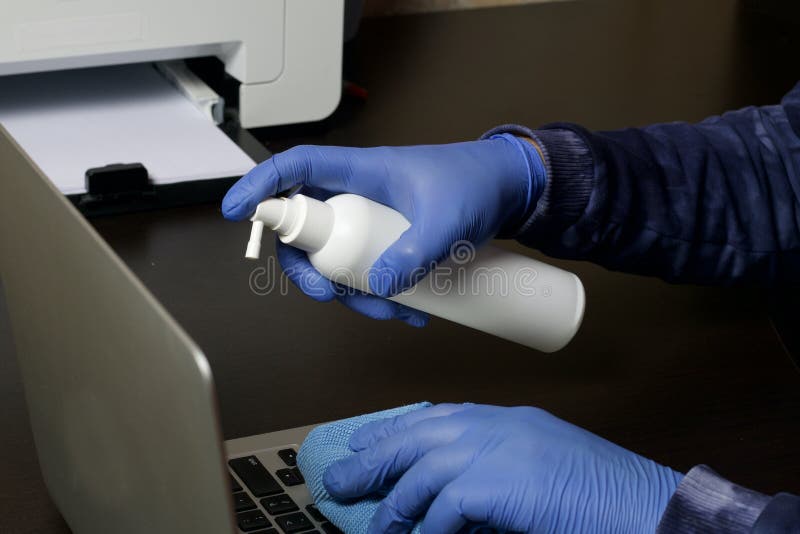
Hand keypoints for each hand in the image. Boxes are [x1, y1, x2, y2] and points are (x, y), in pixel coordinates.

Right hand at [221, 136, 543, 325]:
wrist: (510, 190)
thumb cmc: (477, 183)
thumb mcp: (447, 217)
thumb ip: (416, 250)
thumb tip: (380, 287)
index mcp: (361, 171)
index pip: (296, 167)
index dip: (261, 185)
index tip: (237, 212)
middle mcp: (358, 195)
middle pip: (306, 228)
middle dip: (307, 268)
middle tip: (326, 294)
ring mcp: (373, 221)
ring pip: (337, 258)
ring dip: (351, 293)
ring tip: (394, 313)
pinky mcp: (390, 242)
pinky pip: (367, 271)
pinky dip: (378, 295)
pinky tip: (410, 312)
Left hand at [323, 403, 682, 533]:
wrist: (646, 505)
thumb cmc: (600, 496)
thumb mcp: (541, 473)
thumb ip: (496, 473)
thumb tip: (450, 499)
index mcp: (507, 421)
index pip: (437, 418)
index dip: (395, 431)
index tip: (365, 444)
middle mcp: (498, 426)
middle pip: (418, 435)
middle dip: (374, 458)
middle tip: (339, 480)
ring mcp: (499, 449)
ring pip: (422, 470)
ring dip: (394, 503)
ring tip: (374, 526)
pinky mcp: (500, 482)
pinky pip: (446, 507)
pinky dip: (430, 527)